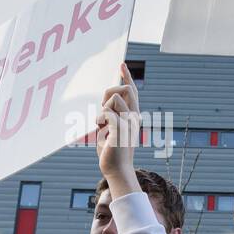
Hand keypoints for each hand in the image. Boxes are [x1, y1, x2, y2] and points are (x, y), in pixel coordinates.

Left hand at [95, 63, 139, 191]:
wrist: (117, 170)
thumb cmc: (112, 152)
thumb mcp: (112, 129)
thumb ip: (112, 114)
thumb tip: (107, 100)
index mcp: (133, 116)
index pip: (132, 91)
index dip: (127, 76)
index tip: (122, 64)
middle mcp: (134, 116)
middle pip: (125, 88)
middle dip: (109, 92)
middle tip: (102, 108)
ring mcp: (128, 121)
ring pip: (113, 98)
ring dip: (102, 109)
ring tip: (102, 125)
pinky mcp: (120, 127)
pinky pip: (105, 112)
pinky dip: (99, 119)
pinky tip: (100, 130)